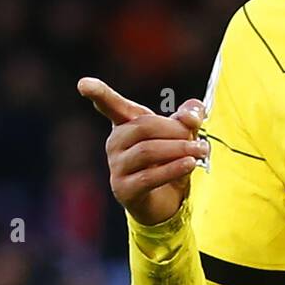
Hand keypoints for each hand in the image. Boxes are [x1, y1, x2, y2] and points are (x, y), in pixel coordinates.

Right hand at [77, 77, 208, 225]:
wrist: (166, 200)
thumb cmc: (170, 160)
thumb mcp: (183, 134)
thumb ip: (190, 117)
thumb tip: (191, 116)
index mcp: (125, 124)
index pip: (111, 105)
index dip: (99, 93)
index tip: (83, 84)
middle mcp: (115, 143)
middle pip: (144, 127)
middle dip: (176, 130)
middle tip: (198, 139)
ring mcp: (116, 167)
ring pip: (147, 151)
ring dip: (179, 149)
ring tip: (200, 151)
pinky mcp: (123, 189)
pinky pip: (149, 177)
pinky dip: (173, 168)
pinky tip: (190, 164)